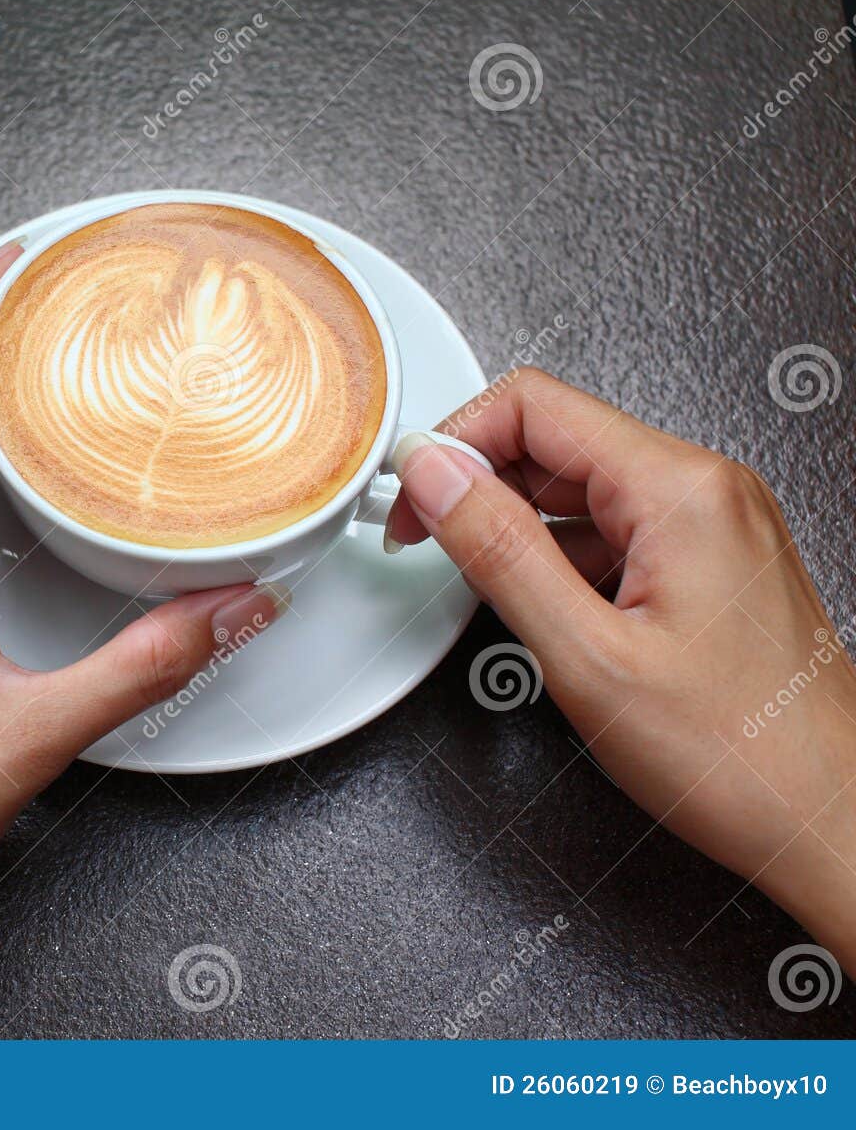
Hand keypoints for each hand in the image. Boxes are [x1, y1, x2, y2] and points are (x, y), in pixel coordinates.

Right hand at [386, 368, 855, 967]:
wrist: (830, 819)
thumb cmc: (741, 756)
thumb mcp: (587, 657)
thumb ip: (500, 552)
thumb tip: (437, 475)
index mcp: (679, 490)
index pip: (533, 405)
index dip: (455, 443)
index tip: (411, 494)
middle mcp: (705, 490)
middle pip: (555, 437)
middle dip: (477, 481)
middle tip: (423, 539)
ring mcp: (713, 524)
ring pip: (580, 485)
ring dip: (515, 521)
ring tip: (479, 584)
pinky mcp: (710, 562)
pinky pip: (613, 528)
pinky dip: (559, 555)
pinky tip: (540, 607)